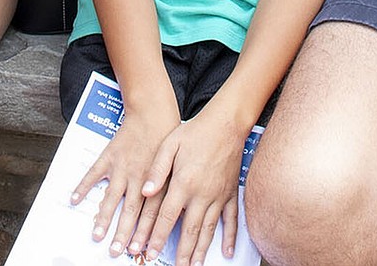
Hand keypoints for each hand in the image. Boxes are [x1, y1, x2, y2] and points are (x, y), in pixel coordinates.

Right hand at [70, 104, 180, 257]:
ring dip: (104, 217)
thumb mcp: (176, 165)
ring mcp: (123, 167)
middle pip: (131, 211)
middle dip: (123, 233)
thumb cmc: (168, 137)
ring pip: (112, 197)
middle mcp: (140, 177)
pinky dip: (83, 186)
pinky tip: (74, 199)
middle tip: (117, 251)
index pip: (151, 214)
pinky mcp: (110, 156)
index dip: (144, 233)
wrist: (153, 111)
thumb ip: (170, 189)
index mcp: (157, 181)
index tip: (139, 250)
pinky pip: (94, 173)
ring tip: (97, 235)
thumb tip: (173, 213)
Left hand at [141, 106, 249, 265]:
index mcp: (183, 183)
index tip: (148, 252)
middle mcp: (202, 194)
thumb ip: (156, 169)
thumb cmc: (196, 132)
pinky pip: (231, 220)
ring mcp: (218, 196)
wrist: (226, 123)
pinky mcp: (231, 193)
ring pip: (208, 230)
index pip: (167, 217)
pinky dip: (230, 237)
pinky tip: (226, 251)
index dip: (157, 237)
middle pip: (189, 230)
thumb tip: (145, 192)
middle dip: (180, 252)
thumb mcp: (170, 144)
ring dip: (200, 251)